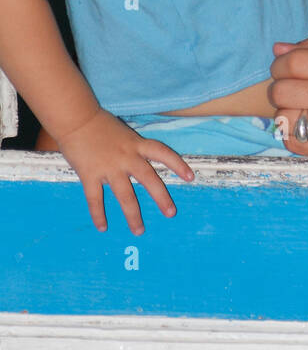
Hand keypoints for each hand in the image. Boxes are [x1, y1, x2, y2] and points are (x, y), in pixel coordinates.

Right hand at [55, 106, 195, 234]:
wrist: (75, 118)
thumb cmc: (99, 124)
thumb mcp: (123, 133)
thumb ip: (132, 148)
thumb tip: (140, 163)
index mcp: (136, 144)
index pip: (163, 153)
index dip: (177, 164)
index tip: (190, 177)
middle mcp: (127, 157)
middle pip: (149, 179)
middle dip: (161, 198)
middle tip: (171, 213)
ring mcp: (109, 167)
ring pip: (125, 195)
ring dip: (132, 215)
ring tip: (139, 230)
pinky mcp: (90, 174)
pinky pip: (95, 198)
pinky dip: (98, 214)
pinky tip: (103, 227)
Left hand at [268, 38, 307, 159]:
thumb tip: (278, 48)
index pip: (294, 62)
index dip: (279, 64)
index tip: (283, 69)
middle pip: (282, 90)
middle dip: (278, 89)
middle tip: (290, 91)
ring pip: (283, 117)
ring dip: (285, 112)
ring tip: (299, 110)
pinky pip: (291, 142)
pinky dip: (290, 135)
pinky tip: (303, 128)